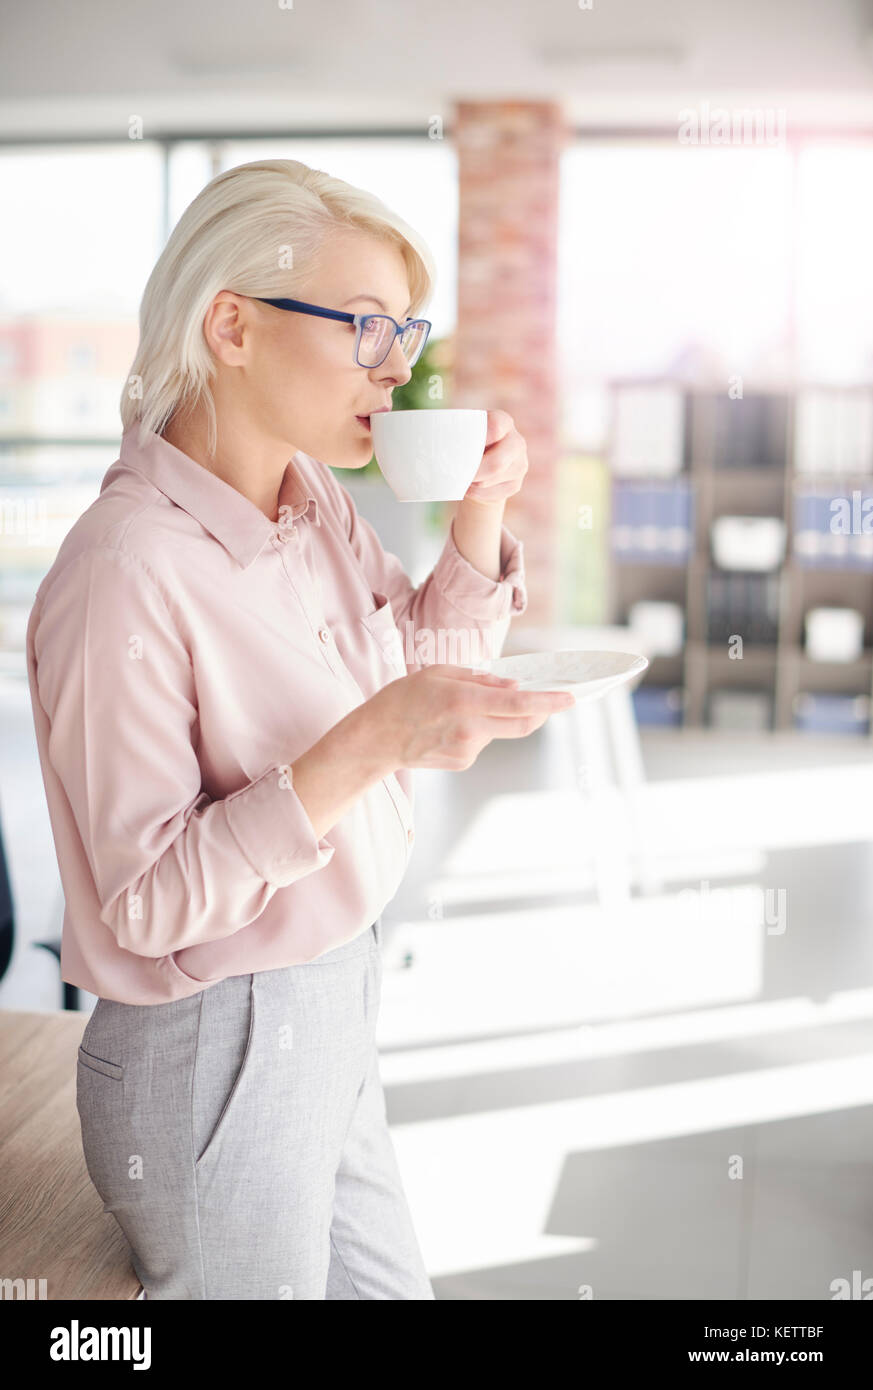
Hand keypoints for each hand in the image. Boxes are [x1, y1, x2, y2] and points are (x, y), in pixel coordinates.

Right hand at [363, 664, 574, 770]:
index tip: (570, 697)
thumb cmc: (403, 699)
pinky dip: (479, 729)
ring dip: (497, 717)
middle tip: (547, 701)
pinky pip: (483, 741)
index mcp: (465, 700)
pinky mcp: (464, 762)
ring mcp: (468, 750)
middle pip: (523, 725)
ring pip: (500, 731)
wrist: (377, 739)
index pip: (519, 704)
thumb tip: (513, 687)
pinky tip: (450, 727)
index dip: (549, 702)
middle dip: (541, 713)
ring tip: (460, 709)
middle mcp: (471, 728)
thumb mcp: (438, 673)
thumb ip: (480, 679)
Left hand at [463, 409, 528, 504]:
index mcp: (503, 421)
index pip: (495, 427)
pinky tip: (469, 486)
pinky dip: (476, 493)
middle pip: (496, 463)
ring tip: (461, 477)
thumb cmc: (467, 444)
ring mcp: (520, 464)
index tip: (461, 448)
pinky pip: (492, 494)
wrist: (482, 466)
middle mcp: (517, 442)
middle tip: (455, 473)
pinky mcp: (515, 485)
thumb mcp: (463, 432)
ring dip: (471, 482)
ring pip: (491, 481)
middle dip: (473, 472)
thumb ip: (455, 433)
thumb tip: (432, 445)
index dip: (478, 438)